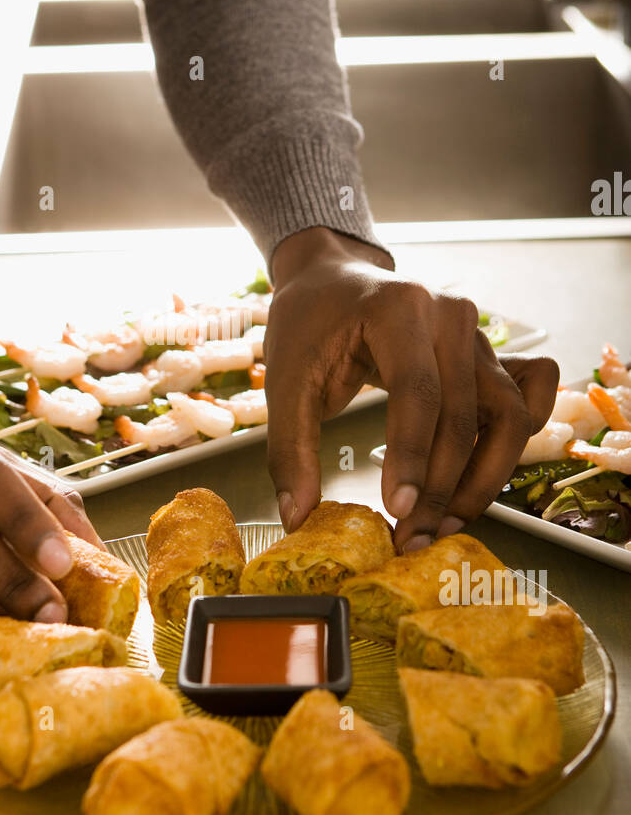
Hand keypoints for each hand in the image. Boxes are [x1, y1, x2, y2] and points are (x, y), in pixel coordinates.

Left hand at [266, 228, 558, 550]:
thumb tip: (297, 517)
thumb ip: (289, 449)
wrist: (333, 279)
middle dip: (443, 485)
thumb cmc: (308, 325)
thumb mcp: (284, 381)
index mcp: (399, 308)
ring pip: (510, 417)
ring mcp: (480, 335)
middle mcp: (452, 316)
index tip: (398, 510)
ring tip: (443, 524)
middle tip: (412, 535)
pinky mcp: (492, 356)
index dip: (411, 456)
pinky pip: (531, 397)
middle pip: (467, 414)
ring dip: (484, 479)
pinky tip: (483, 476)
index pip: (418, 391)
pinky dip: (517, 441)